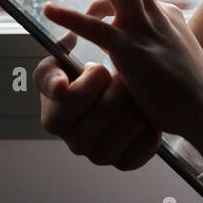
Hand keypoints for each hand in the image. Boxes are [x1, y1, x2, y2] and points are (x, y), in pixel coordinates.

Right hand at [34, 4, 162, 169]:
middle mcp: (73, 142)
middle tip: (123, 73)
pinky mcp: (123, 163)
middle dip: (118, 85)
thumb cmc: (83, 80)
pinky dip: (149, 127)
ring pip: (127, 126)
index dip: (83, 85)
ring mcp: (99, 155)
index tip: (98, 68)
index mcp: (53, 118)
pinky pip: (142, 147)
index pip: (66, 104)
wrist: (111, 100)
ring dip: (136, 103)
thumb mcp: (62, 67)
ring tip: (135, 90)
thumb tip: (69, 40)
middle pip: (104, 111)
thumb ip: (57, 59)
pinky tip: (146, 113)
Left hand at [42, 0, 202, 139]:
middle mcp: (156, 13)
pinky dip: (70, 16)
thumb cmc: (192, 94)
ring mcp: (144, 29)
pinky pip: (95, 28)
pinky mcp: (132, 51)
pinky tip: (49, 11)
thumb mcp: (176, 57)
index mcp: (166, 14)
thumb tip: (138, 51)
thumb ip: (157, 46)